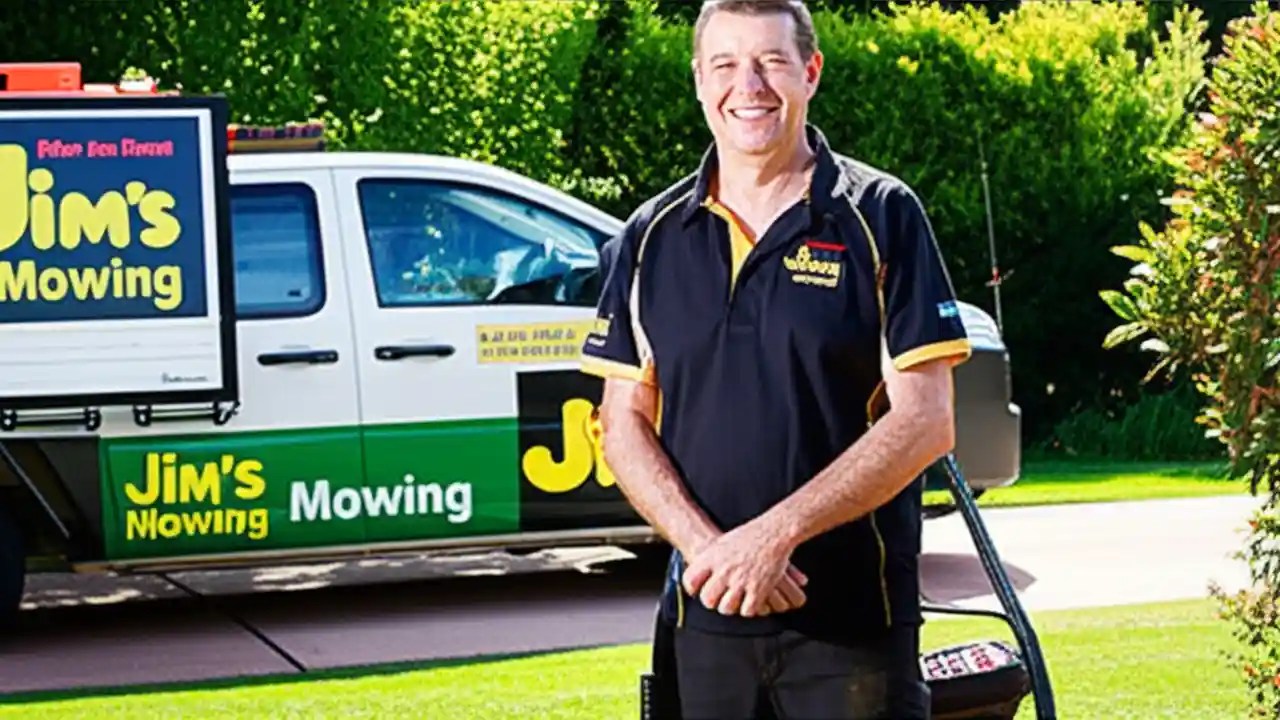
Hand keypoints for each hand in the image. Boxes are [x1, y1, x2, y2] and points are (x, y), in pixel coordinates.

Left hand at [681, 521, 804, 617]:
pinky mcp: (758, 589)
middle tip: (719, 598)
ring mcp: (741, 581)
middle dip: (713, 601)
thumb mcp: (722, 543)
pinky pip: (747, 611)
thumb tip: (700, 573)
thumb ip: (709, 559)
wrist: (774, 532)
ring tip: (736, 600)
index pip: (690, 580)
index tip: (697, 590)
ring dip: (731, 606)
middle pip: (708, 599)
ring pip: (726, 608)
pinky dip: (749, 609)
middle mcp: (724, 571)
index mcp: (712, 558)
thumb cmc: (749, 535)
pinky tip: (751, 600)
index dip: (692, 589)